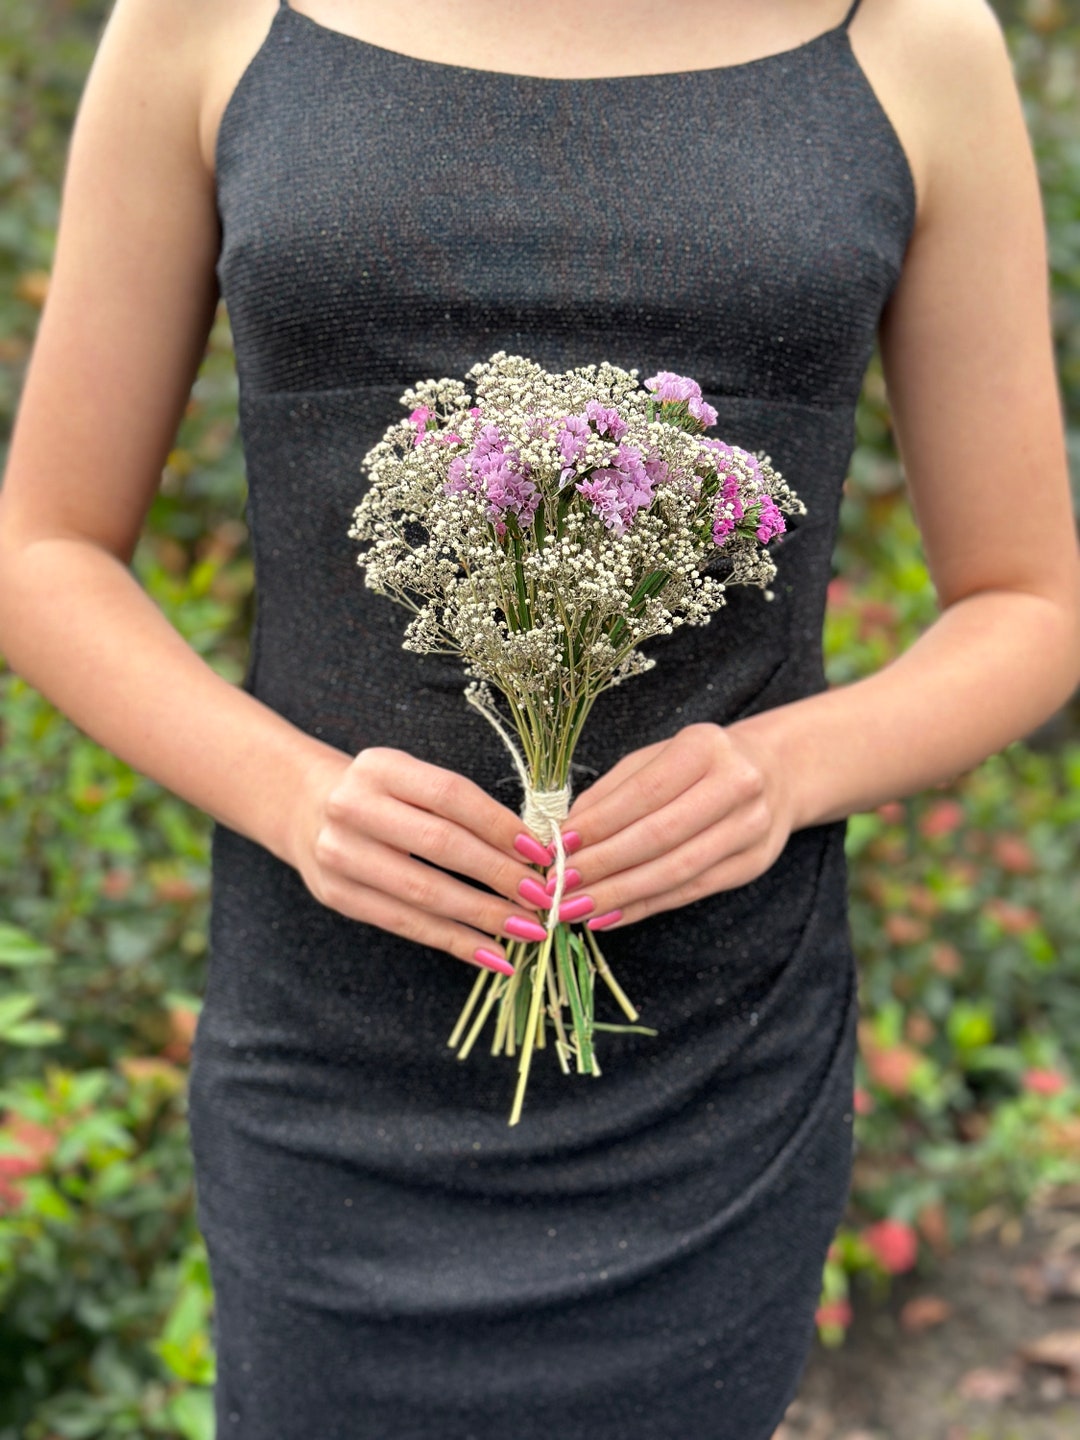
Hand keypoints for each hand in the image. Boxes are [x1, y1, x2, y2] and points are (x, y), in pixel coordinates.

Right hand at [287, 746, 553, 972]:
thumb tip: (530, 852)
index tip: (542, 853)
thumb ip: (460, 807)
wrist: (305, 809)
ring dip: (483, 915)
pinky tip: (492, 953)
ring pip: (424, 892)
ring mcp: (339, 854)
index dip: (500, 825)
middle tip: (542, 897)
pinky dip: (455, 941)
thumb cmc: (381, 795)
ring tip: (526, 930)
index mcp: (381, 767)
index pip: (451, 795)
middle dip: (500, 875)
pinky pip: (407, 924)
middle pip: (441, 845)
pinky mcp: (337, 895)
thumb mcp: (411, 780)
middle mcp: (353, 807)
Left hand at [552, 722, 793, 929]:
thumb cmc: (698, 764)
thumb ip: (610, 793)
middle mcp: (736, 785)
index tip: (558, 847)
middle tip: (559, 887)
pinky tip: (610, 915)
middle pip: (660, 836)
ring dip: (619, 895)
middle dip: (603, 866)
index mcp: (705, 747)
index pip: (644, 793)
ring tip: (576, 907)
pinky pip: (690, 892)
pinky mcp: (753, 864)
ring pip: (675, 871)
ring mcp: (750, 828)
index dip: (599, 824)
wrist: (774, 774)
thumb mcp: (654, 760)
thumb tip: (563, 834)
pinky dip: (645, 906)